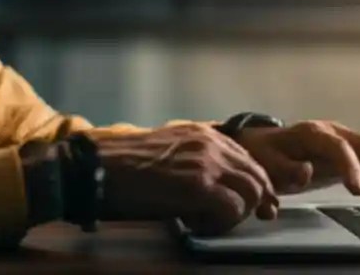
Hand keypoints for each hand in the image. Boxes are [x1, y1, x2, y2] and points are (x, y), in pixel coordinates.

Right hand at [89, 123, 278, 234]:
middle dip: (257, 202)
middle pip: (256, 176)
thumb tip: (219, 187)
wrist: (99, 167)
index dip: (258, 185)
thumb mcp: (171, 154)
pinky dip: (222, 223)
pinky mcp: (199, 184)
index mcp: (205, 134)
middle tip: (250, 220)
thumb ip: (198, 162)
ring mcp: (208, 162)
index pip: (248, 159)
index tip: (261, 205)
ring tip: (213, 223)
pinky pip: (232, 208)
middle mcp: (212, 143)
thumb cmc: (126, 166)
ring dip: (237, 214)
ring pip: (250, 192)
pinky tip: (200, 225)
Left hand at [235, 120, 359, 200]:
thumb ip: (284, 169)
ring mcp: (343, 140)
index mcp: (313, 133)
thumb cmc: (265, 155)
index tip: (358, 191)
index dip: (351, 167)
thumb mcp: (266, 162)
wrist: (264, 144)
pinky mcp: (348, 152)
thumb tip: (306, 173)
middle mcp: (333, 132)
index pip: (339, 147)